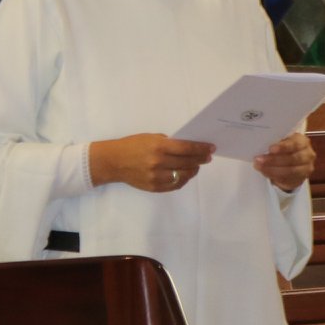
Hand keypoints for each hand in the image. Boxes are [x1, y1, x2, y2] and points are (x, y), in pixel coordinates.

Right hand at [88, 133, 214, 192]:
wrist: (114, 162)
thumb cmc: (132, 145)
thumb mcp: (150, 137)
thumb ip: (168, 142)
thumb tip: (187, 147)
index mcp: (158, 147)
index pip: (186, 149)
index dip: (201, 149)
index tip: (210, 148)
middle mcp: (158, 163)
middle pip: (187, 162)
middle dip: (200, 159)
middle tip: (207, 157)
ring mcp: (157, 177)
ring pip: (183, 176)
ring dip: (193, 170)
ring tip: (196, 166)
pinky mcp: (155, 187)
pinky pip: (175, 185)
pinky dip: (183, 180)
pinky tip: (186, 174)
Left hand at [254, 132, 315, 191]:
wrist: (291, 162)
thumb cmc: (283, 147)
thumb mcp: (282, 141)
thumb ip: (276, 142)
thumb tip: (261, 144)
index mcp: (303, 141)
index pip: (295, 144)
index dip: (283, 147)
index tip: (270, 149)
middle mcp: (308, 155)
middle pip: (292, 159)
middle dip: (274, 160)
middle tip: (259, 159)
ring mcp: (306, 168)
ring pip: (290, 171)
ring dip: (272, 170)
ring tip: (259, 167)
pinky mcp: (300, 179)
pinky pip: (287, 180)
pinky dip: (274, 177)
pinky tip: (265, 173)